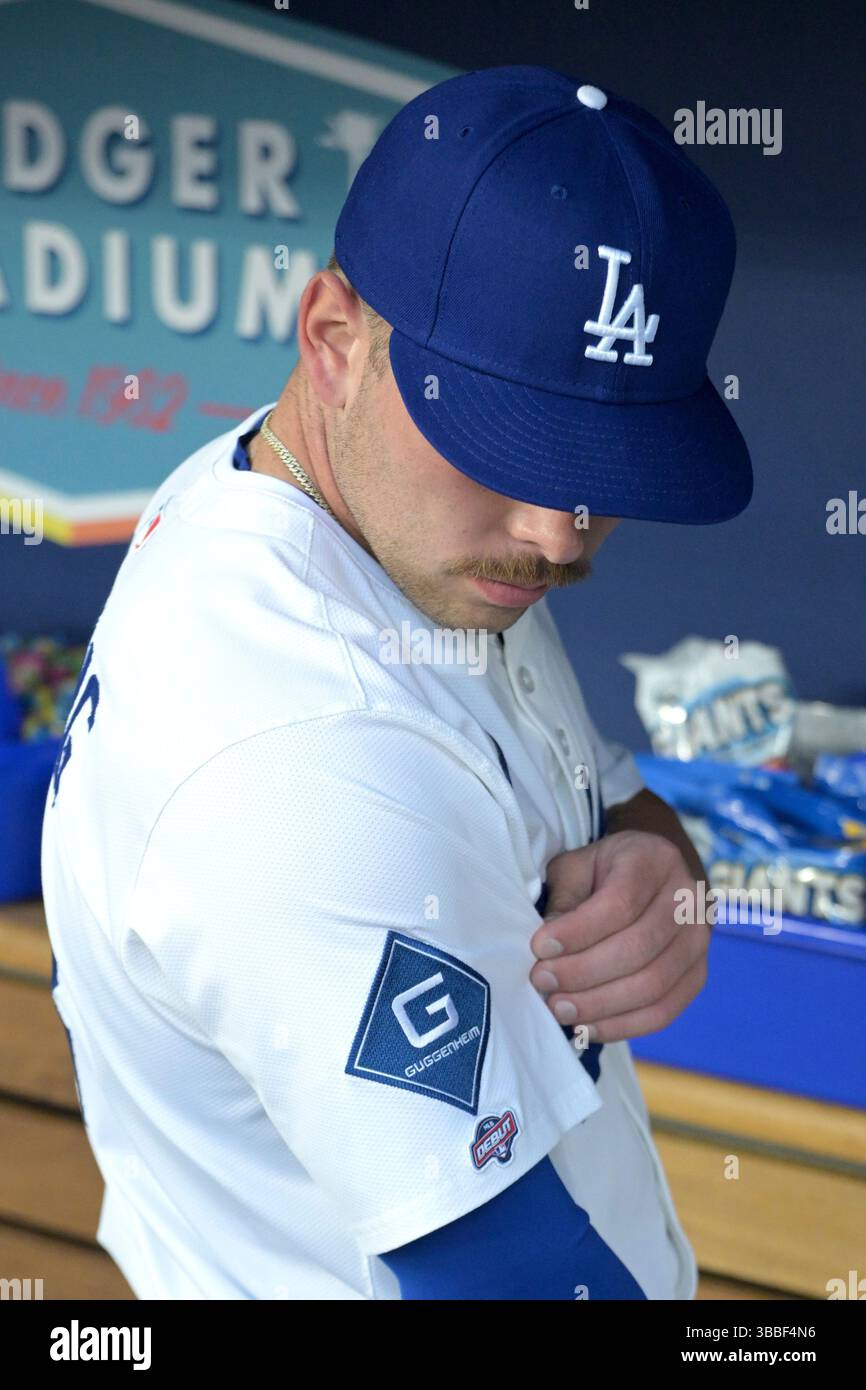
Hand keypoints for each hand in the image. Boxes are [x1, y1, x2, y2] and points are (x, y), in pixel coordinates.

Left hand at [529, 830, 710, 1043]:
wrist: (652, 878)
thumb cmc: (604, 872)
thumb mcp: (577, 867)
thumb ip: (564, 900)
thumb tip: (548, 951)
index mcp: (655, 860)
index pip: (620, 903)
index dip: (578, 931)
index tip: (539, 947)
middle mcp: (687, 899)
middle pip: (638, 948)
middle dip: (583, 971)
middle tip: (542, 981)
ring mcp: (699, 940)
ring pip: (653, 985)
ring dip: (599, 1004)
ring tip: (558, 1007)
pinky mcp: (696, 976)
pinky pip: (663, 1012)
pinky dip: (622, 1026)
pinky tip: (586, 1027)